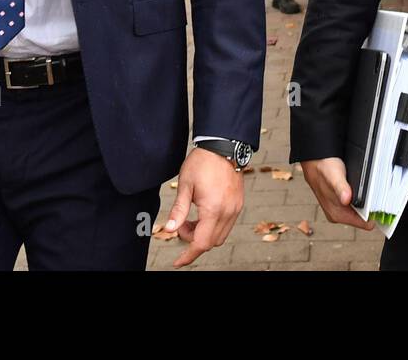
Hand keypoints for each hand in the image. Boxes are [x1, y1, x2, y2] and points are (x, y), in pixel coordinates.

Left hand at [163, 147, 244, 266]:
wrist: (224, 146)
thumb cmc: (202, 163)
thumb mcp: (185, 185)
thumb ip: (178, 210)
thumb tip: (169, 230)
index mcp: (213, 209)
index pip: (201, 243)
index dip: (188, 256)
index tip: (178, 262)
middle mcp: (228, 212)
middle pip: (211, 242)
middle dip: (194, 240)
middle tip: (182, 224)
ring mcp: (236, 209)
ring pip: (220, 236)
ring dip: (204, 233)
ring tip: (192, 216)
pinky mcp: (239, 204)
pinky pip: (227, 225)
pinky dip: (213, 226)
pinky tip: (204, 212)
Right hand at [299, 157, 375, 230]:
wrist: (315, 161)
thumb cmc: (322, 168)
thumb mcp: (333, 176)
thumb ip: (340, 188)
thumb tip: (346, 199)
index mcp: (337, 214)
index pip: (365, 224)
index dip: (374, 215)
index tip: (379, 203)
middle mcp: (338, 214)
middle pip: (365, 218)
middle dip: (371, 207)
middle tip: (374, 193)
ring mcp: (341, 209)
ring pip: (362, 211)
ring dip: (367, 202)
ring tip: (367, 189)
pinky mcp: (343, 202)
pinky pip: (359, 205)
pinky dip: (363, 198)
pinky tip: (362, 188)